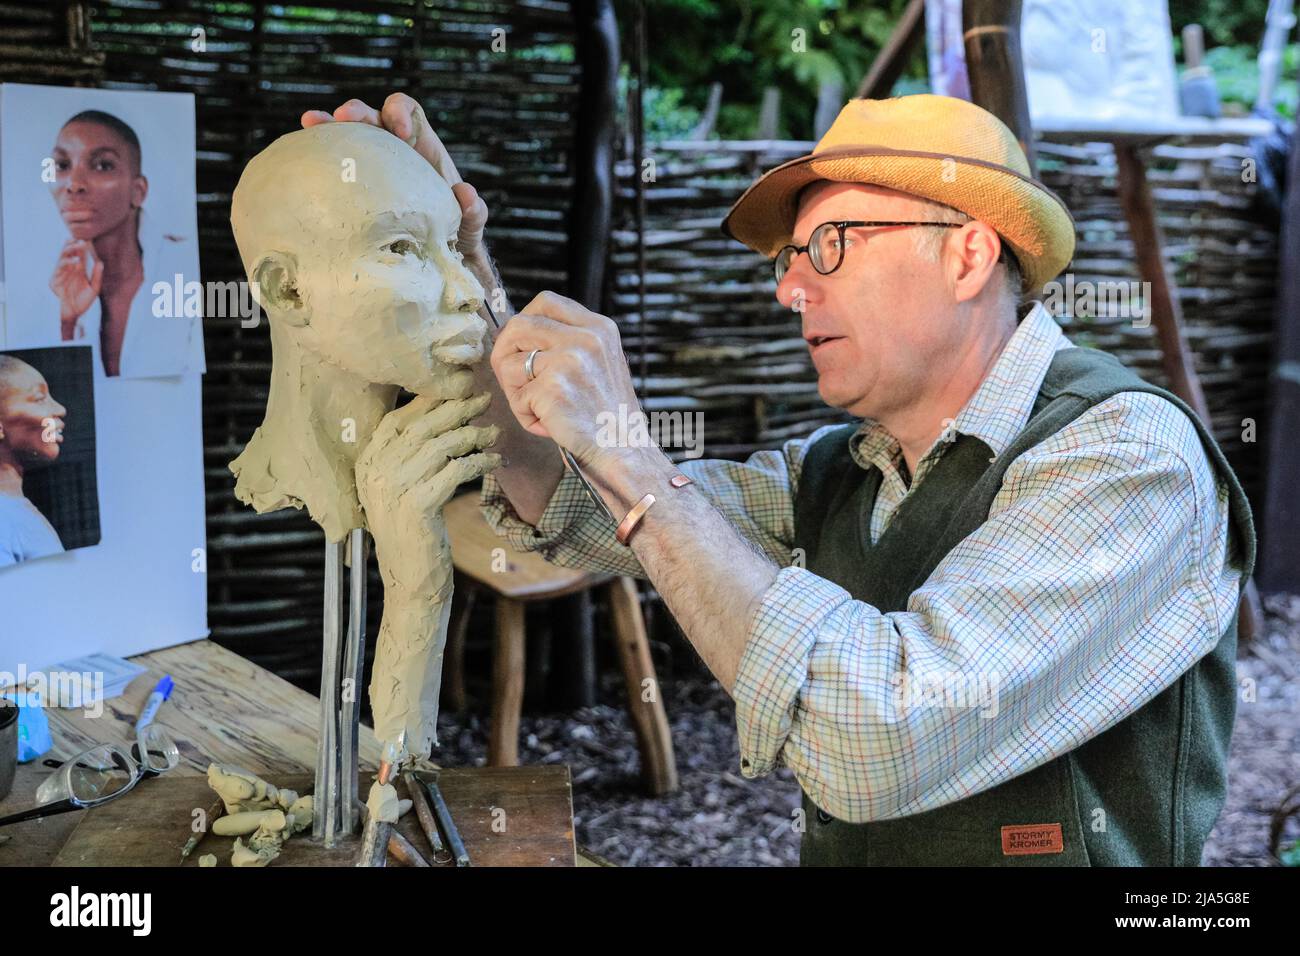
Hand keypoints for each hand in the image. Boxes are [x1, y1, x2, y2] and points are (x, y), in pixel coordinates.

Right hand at [50, 238, 101, 336]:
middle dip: (75, 245)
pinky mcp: (55, 279)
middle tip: (82, 239)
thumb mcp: (94, 289)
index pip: (80, 255)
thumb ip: (97, 276)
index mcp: (79, 270)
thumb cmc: (83, 302)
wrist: (72, 314)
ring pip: (63, 257)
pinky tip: (75, 260)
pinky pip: (59, 268)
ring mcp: (61, 273)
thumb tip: (101, 262)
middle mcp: (70, 269)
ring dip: (70, 250)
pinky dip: (67, 263)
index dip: (84, 247)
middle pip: (70, 253)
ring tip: (78, 245)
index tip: (90, 239)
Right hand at [301, 93, 488, 259]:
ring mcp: (370, 167)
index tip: (398, 129)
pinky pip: (335, 165)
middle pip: (372, 118)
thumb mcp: (470, 224)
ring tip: (312, 122)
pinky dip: (318, 153)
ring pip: (347, 137)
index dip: (400, 112)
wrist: (437, 257)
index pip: (409, 113)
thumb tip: (466, 194)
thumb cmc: (455, 233)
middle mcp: (394, 151)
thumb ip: (474, 210)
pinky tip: (301, 152)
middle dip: (359, 112)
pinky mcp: (354, 187)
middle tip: (345, 116)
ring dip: (329, 126)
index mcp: (422, 149)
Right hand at [355, 391, 500, 595]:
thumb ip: (411, 455)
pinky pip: (456, 470)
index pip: (398, 419)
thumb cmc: (413, 531)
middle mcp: (375, 471)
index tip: (457, 389)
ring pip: (441, 446)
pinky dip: (479, 461)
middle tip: (484, 399)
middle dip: (457, 408)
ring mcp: (394, 487)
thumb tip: (443, 413)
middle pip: (422, 427)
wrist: (410, 580)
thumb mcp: (404, 487)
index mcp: (367, 462)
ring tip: (495, 432)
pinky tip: (494, 459)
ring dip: (474, 435)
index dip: (428, 400)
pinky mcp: (417, 504)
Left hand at [490, 291, 646, 473]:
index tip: (522, 346)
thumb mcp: (600, 362)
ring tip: (539, 408)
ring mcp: (569, 361)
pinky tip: (548, 424)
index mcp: (599, 328)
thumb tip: (516, 333)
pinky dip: (524, 415)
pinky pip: (516, 397)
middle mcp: (586, 338)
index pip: (546, 301)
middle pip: (518, 325)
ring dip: (515, 391)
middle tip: (515, 381)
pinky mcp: (553, 388)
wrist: (624, 451)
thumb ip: (570, 342)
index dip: (525, 322)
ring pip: (508, 363)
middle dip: (504, 354)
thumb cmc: (606, 415)